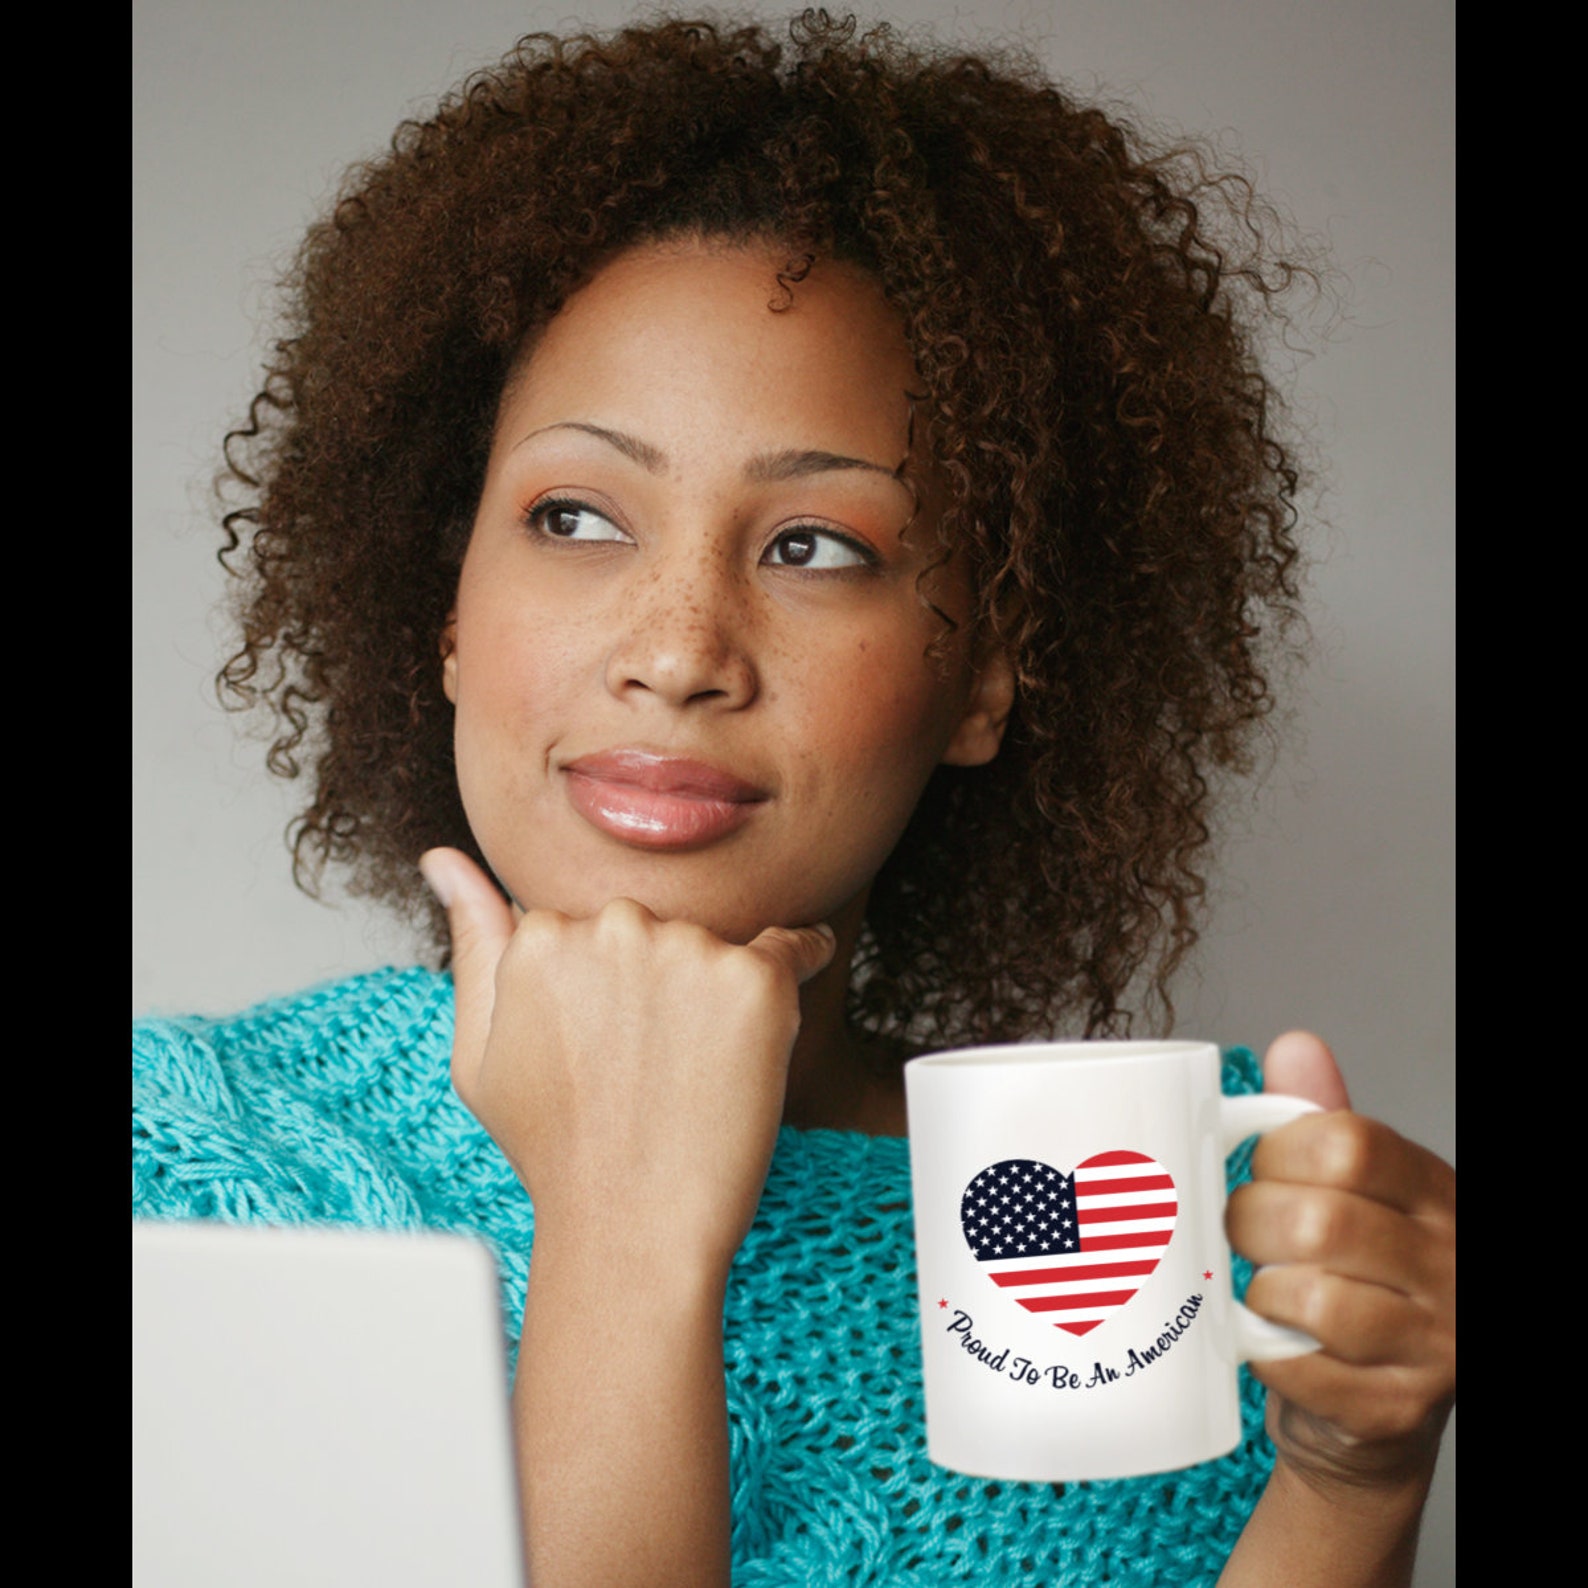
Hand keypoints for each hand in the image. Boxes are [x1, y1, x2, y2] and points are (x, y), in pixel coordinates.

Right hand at [420, 847, 835, 1272]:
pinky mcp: (755, 980)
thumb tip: (444, 861)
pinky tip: (786, 996)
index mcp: (542, 935)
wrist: (631, 1232)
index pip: (589, 931)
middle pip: (652, 932)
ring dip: (713, 993)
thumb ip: (473, 942)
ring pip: (713, 947)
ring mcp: (688, 950)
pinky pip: (795, 946)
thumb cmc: (553, 1150)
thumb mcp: (481, 1052)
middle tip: (650, 1070)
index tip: (607, 1051)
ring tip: (691, 1077)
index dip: (603, 996)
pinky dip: (801, 960)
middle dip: (656, 986)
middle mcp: (614, 925)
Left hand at [1225, 1033, 1454, 1496]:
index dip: (1280, 1153)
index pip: (1349, 1143)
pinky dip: (1263, 1349)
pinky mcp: (1395, 1408)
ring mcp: (1435, 1344)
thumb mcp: (1349, 1192)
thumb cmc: (1352, 1280)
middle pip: (1321, 1221)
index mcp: (1436, 1194)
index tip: (1262, 1172)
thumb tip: (1296, 1046)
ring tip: (1261, 1288)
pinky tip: (1267, 1338)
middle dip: (1253, 1224)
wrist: (1369, 1416)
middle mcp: (1450, 1265)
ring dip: (1261, 1291)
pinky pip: (1302, 1366)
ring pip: (1315, 1298)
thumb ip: (1320, 1118)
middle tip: (1244, 1236)